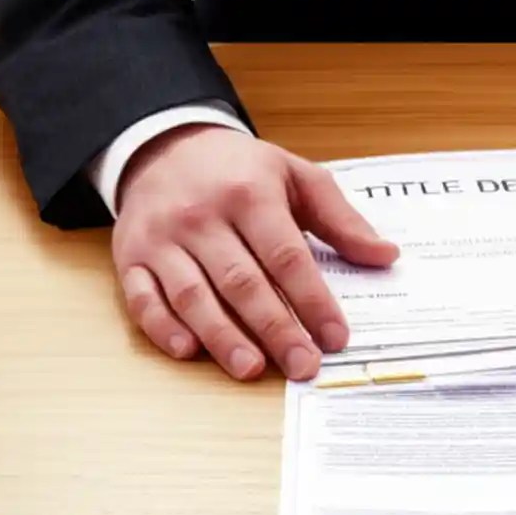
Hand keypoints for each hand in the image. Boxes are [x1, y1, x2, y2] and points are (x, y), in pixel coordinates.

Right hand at [111, 124, 399, 379]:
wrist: (164, 146)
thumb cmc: (239, 170)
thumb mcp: (295, 176)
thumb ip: (341, 219)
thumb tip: (385, 255)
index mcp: (249, 194)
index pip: (286, 256)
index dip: (312, 300)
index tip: (335, 336)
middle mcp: (202, 216)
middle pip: (242, 282)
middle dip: (275, 329)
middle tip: (302, 366)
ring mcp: (162, 238)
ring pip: (192, 295)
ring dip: (222, 336)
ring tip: (252, 369)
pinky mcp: (130, 256)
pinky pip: (142, 298)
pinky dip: (162, 327)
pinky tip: (188, 351)